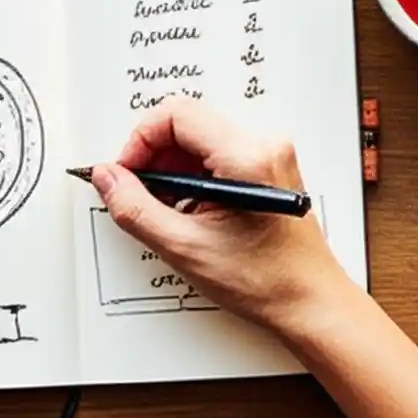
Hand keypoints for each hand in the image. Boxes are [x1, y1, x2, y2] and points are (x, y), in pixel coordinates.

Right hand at [90, 97, 354, 335]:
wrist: (310, 302)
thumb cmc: (266, 281)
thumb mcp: (185, 247)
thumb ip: (136, 208)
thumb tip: (108, 178)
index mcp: (247, 158)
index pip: (177, 114)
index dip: (140, 140)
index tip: (125, 173)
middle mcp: (264, 146)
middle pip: (186, 123)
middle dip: (154, 157)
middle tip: (141, 195)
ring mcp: (268, 155)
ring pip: (198, 140)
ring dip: (172, 170)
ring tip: (169, 211)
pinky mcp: (267, 168)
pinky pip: (216, 155)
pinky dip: (192, 178)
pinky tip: (191, 212)